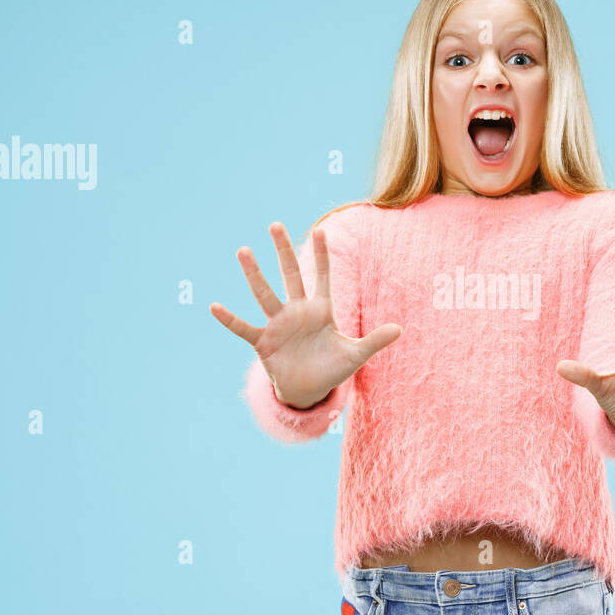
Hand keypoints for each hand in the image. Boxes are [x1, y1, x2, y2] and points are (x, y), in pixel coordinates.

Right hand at [210, 221, 401, 407]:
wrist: (309, 390)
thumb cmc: (332, 368)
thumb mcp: (356, 356)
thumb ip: (375, 341)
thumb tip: (400, 329)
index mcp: (320, 310)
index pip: (321, 276)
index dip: (321, 255)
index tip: (321, 229)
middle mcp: (297, 311)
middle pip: (290, 275)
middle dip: (283, 251)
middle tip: (275, 224)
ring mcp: (278, 324)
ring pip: (265, 294)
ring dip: (254, 274)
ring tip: (243, 250)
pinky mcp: (263, 341)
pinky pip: (244, 328)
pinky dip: (230, 319)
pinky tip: (214, 307)